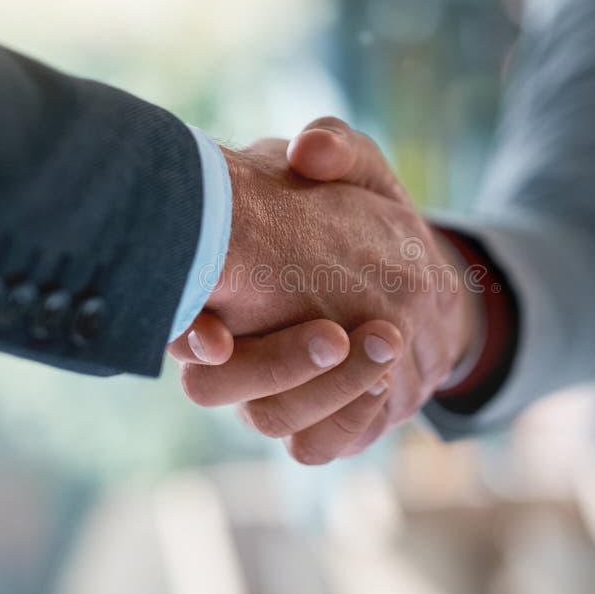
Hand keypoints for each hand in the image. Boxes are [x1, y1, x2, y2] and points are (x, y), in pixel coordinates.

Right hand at [170, 119, 478, 462]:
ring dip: (324, 390)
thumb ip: (335, 146)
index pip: (180, 314)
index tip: (217, 334)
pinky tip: (383, 384)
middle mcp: (236, 348)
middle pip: (213, 387)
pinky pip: (314, 446)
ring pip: (267, 419)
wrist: (414, 279)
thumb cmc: (366, 219)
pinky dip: (345, 421)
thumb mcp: (357, 171)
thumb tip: (307, 152)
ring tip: (385, 343)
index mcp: (225, 286)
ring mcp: (271, 391)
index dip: (184, 328)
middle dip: (272, 364)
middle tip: (335, 333)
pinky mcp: (315, 422)